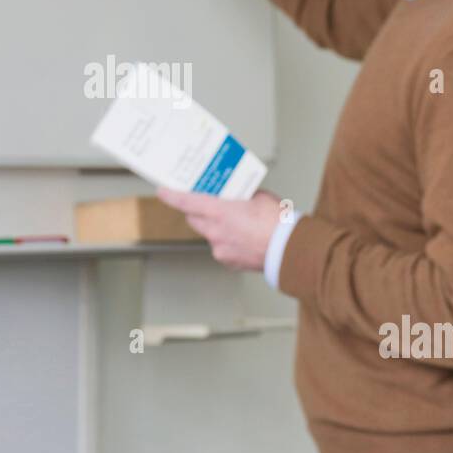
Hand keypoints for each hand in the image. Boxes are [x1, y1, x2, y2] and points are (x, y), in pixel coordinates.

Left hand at [156, 187, 282, 270]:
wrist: (290, 250)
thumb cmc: (278, 224)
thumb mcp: (258, 196)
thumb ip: (241, 194)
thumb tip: (237, 195)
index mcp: (219, 212)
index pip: (186, 202)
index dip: (171, 196)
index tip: (163, 191)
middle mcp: (215, 232)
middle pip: (194, 219)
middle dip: (198, 211)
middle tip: (209, 202)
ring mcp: (221, 249)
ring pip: (209, 235)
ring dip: (216, 227)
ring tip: (236, 222)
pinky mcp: (229, 261)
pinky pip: (221, 248)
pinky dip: (227, 241)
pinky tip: (243, 237)